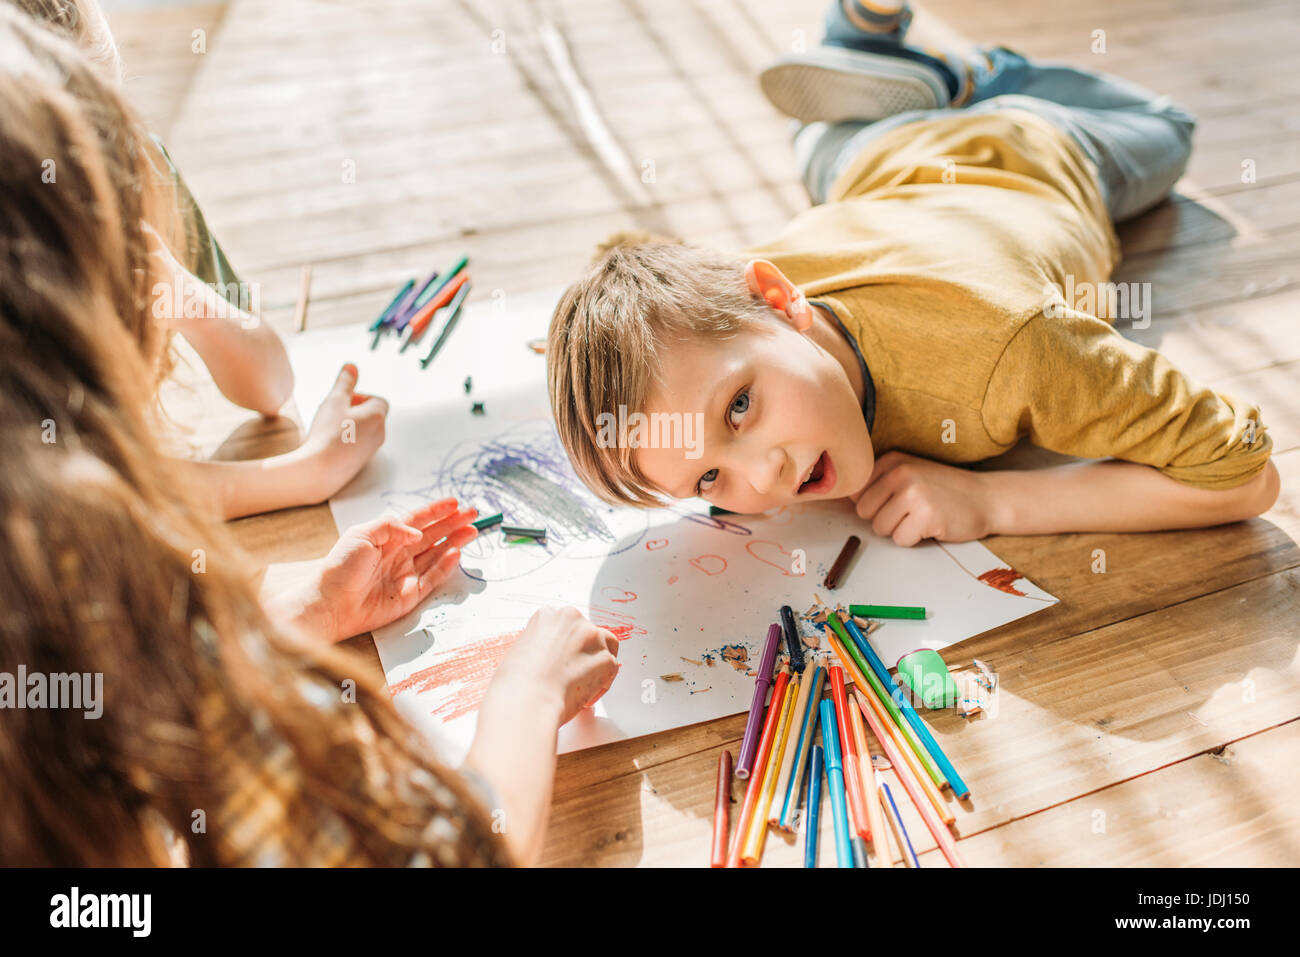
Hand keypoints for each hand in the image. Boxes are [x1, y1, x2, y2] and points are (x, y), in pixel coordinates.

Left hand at [279, 498, 477, 641]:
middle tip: (473, 513)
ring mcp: (406, 574)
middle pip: (432, 535)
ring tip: (472, 530)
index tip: (455, 502)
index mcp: (386, 538)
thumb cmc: (340, 567)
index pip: (417, 520)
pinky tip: (456, 552)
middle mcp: (399, 554)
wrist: (331, 604)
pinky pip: (433, 578)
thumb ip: (391, 527)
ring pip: (437, 554)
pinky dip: (446, 566)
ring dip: (455, 541)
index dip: (436, 511)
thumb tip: (417, 533)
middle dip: (453, 523)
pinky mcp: (410, 595)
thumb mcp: (362, 535)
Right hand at [299, 363, 387, 500]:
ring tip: (327, 428)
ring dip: (349, 425)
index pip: (377, 400)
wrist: (320, 469)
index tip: (342, 401)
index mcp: (378, 416)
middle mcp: (381, 433)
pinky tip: (328, 443)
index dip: (360, 397)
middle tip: (331, 412)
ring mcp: (373, 450)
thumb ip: (345, 383)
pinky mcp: (362, 463)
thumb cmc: (328, 431)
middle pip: (371, 414)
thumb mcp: (334, 400)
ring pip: (364, 430)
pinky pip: (358, 445)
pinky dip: (347, 440)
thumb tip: (352, 366)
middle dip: (352, 410)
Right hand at [490, 607, 620, 725]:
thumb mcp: (520, 652)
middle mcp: (572, 620)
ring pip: (606, 646)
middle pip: (588, 632)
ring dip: (597, 663)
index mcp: (548, 616)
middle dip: (584, 652)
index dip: (566, 646)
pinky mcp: (605, 658)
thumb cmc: (516, 684)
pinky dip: (602, 684)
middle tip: (575, 672)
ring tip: (585, 683)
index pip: (566, 625)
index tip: (563, 660)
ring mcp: (592, 637)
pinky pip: (611, 669)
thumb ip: (541, 647)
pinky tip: (586, 696)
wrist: (527, 700)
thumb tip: (549, 659)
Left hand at [849, 450, 996, 545]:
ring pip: (880, 528)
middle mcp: (900, 472)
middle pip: (864, 512)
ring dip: (900, 530)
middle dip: (884, 518)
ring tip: (922, 516)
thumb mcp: (909, 473)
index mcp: (892, 460)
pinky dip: (914, 539)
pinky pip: (900, 540)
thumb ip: (877, 482)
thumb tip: (842, 498)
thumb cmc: (943, 490)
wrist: (986, 497)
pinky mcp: (926, 515)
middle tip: (911, 511)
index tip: (895, 501)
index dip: (873, 504)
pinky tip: (931, 525)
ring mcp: (914, 493)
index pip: (856, 492)